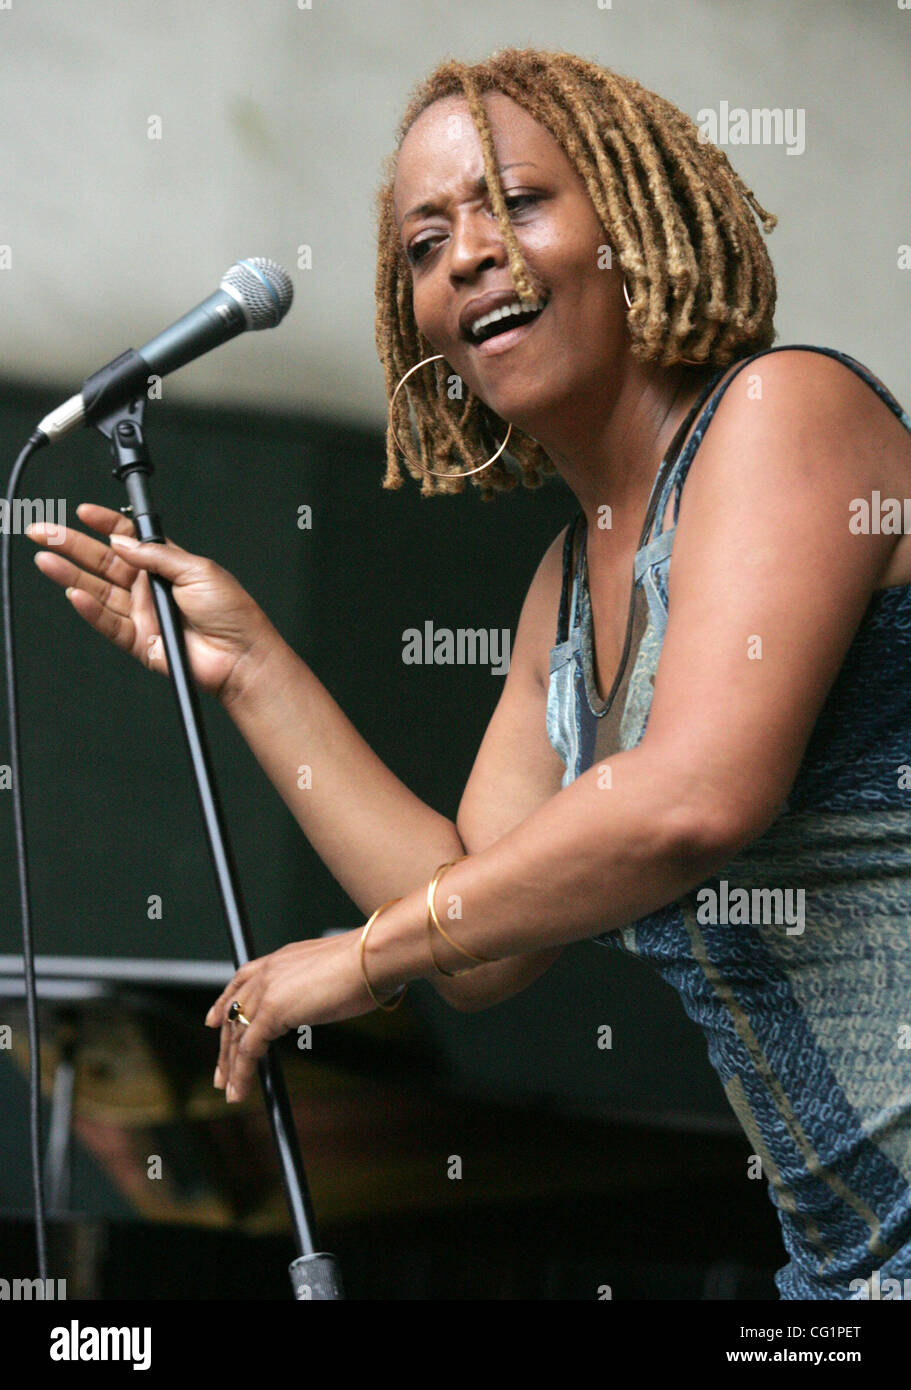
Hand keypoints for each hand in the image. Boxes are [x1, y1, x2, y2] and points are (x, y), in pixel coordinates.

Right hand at [26, 503, 276, 700]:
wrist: (241, 655)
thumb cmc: (232, 612)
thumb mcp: (197, 569)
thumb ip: (157, 554)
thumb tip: (122, 540)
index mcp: (166, 566)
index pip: (128, 538)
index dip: (105, 523)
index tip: (84, 513)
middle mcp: (149, 588)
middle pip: (103, 562)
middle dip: (71, 545)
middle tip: (43, 532)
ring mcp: (142, 614)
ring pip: (98, 590)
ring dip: (70, 573)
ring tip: (46, 558)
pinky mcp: (139, 640)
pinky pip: (107, 622)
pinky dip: (89, 609)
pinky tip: (72, 592)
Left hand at [205, 929, 388, 1103]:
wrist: (372, 956)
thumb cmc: (367, 963)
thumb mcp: (333, 972)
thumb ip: (316, 985)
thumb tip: (320, 1001)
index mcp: (281, 959)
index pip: (242, 981)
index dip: (224, 1003)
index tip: (213, 1021)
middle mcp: (269, 971)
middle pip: (233, 1012)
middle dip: (225, 1046)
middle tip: (221, 1073)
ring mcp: (268, 989)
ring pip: (237, 1034)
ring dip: (231, 1066)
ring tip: (229, 1091)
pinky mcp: (272, 1010)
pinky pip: (248, 1048)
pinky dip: (242, 1072)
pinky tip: (241, 1089)